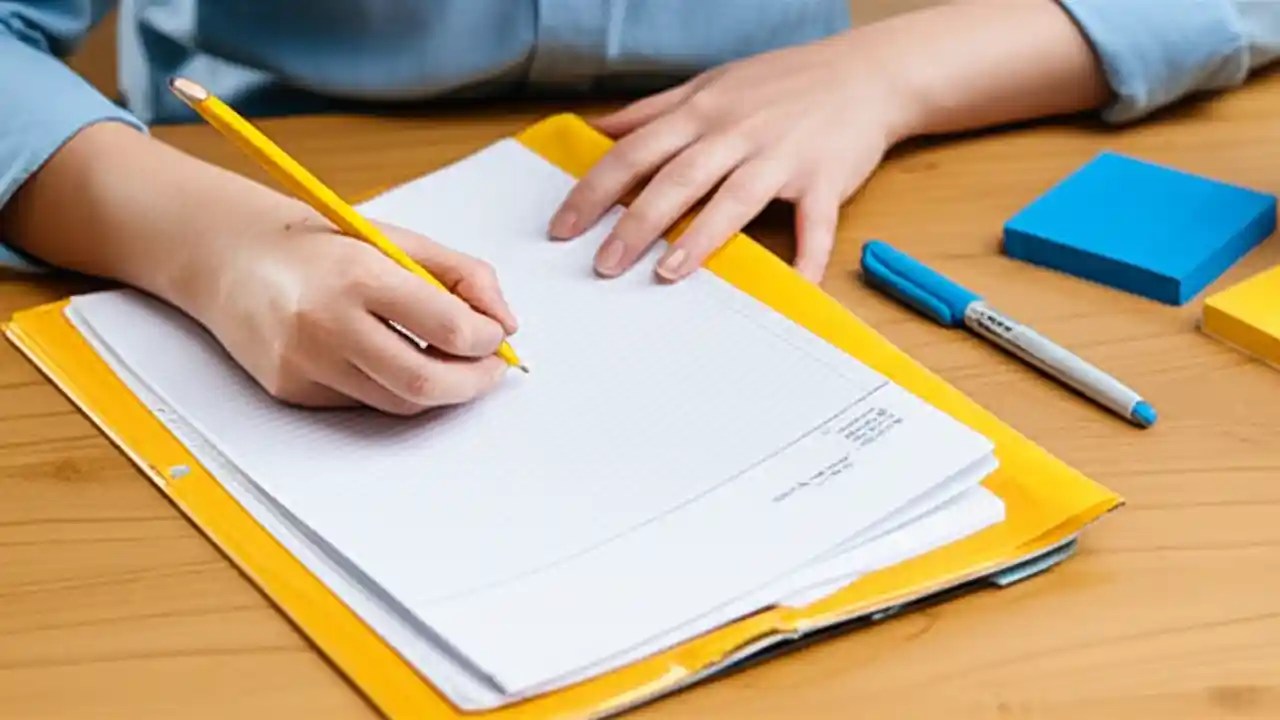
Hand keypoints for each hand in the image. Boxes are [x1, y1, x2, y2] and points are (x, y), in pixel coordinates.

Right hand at [197, 213, 517, 414]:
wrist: (229, 258)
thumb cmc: (322, 247)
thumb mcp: (395, 240)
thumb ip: (461, 275)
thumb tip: (506, 324)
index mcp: (360, 275)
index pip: (448, 327)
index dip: (487, 340)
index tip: (495, 335)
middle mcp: (328, 324)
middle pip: (425, 384)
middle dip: (473, 383)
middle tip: (489, 369)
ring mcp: (305, 364)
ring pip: (398, 402)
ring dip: (437, 388)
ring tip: (446, 360)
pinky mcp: (291, 390)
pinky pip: (363, 404)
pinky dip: (391, 388)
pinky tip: (388, 359)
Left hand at [548, 31, 912, 282]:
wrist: (866, 74)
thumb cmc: (783, 82)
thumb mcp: (711, 85)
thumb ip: (653, 111)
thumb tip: (597, 131)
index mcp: (703, 112)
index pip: (635, 152)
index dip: (595, 190)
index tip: (563, 227)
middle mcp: (737, 132)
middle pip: (676, 179)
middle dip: (634, 223)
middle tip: (603, 265)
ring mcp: (782, 157)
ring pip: (733, 199)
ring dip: (699, 238)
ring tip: (666, 273)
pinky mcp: (824, 179)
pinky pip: (814, 223)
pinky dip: (806, 256)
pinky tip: (792, 286)